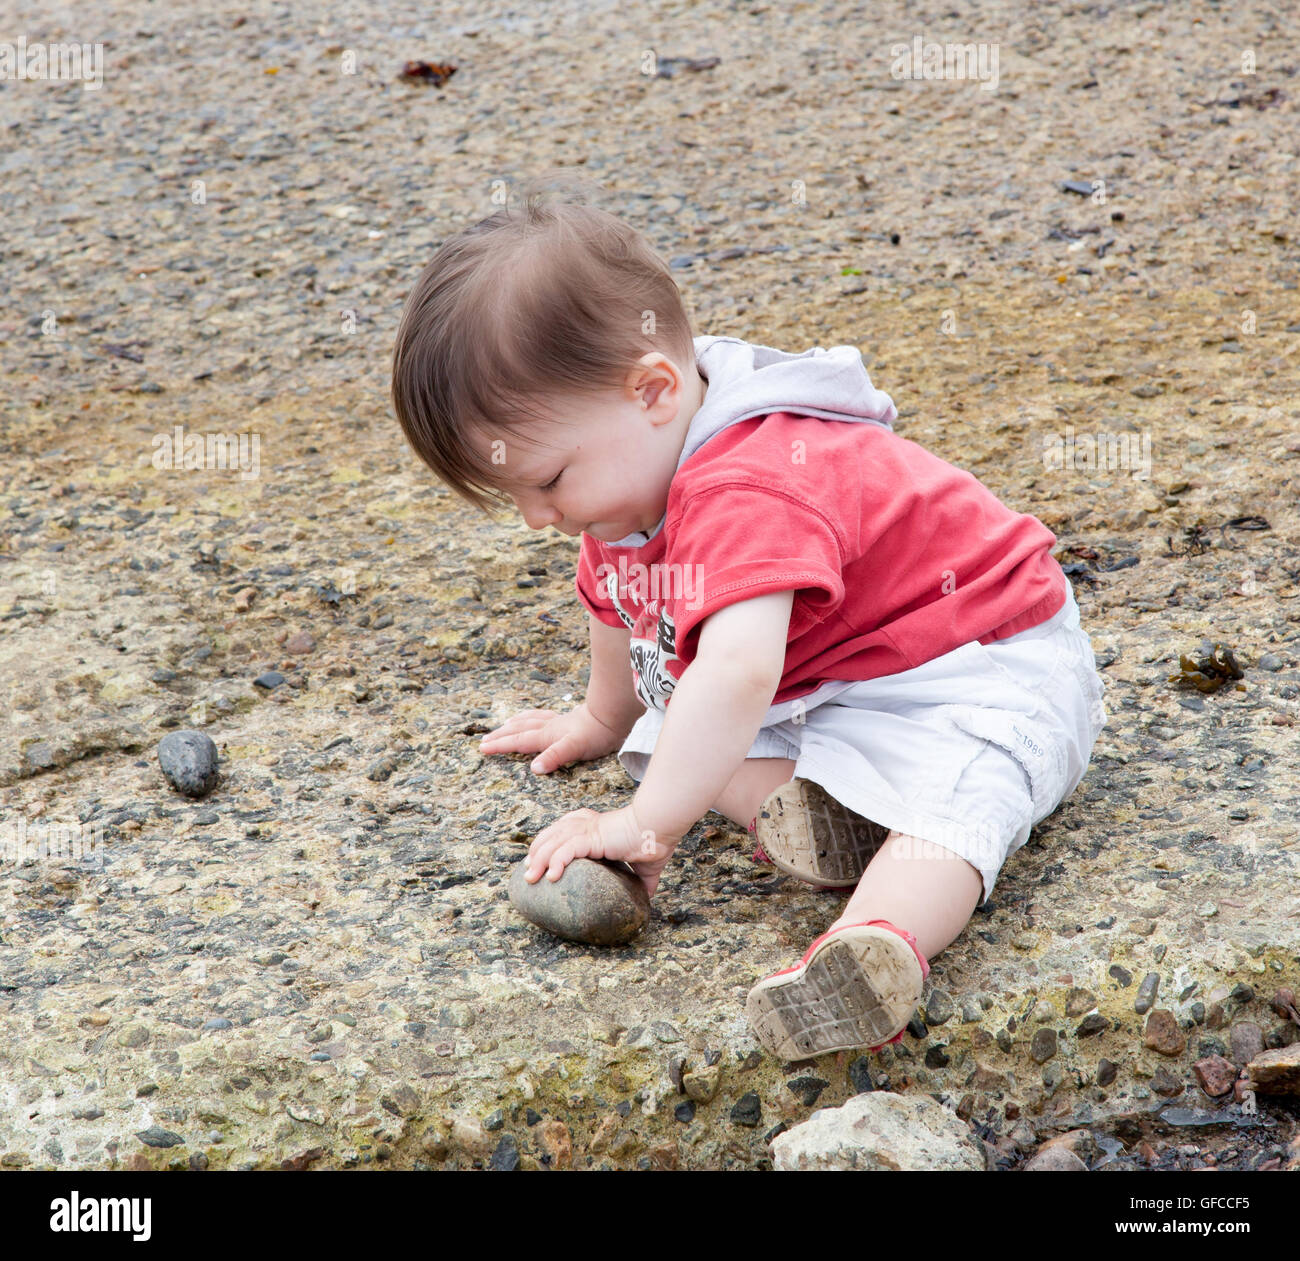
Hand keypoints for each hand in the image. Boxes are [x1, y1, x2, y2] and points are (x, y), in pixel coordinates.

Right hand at [478, 702, 629, 773]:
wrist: (613, 715)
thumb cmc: (596, 734)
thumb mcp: (575, 749)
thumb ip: (554, 757)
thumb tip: (534, 768)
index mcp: (547, 735)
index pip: (518, 741)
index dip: (500, 745)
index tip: (482, 748)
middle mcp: (549, 727)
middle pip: (519, 729)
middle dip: (501, 735)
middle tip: (484, 740)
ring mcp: (558, 721)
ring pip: (529, 720)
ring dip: (514, 724)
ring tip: (504, 725)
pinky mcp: (567, 719)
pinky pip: (543, 716)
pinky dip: (532, 717)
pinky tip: (535, 718)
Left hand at [524, 804, 678, 897]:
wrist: (660, 828)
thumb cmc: (655, 841)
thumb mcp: (645, 866)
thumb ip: (642, 881)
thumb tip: (648, 899)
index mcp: (593, 824)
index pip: (561, 829)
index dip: (547, 844)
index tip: (539, 860)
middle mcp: (586, 822)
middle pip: (550, 834)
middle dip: (536, 852)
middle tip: (528, 871)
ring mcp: (588, 828)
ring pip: (553, 842)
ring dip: (539, 860)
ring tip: (531, 879)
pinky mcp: (593, 837)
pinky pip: (566, 849)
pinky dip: (555, 862)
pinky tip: (551, 876)